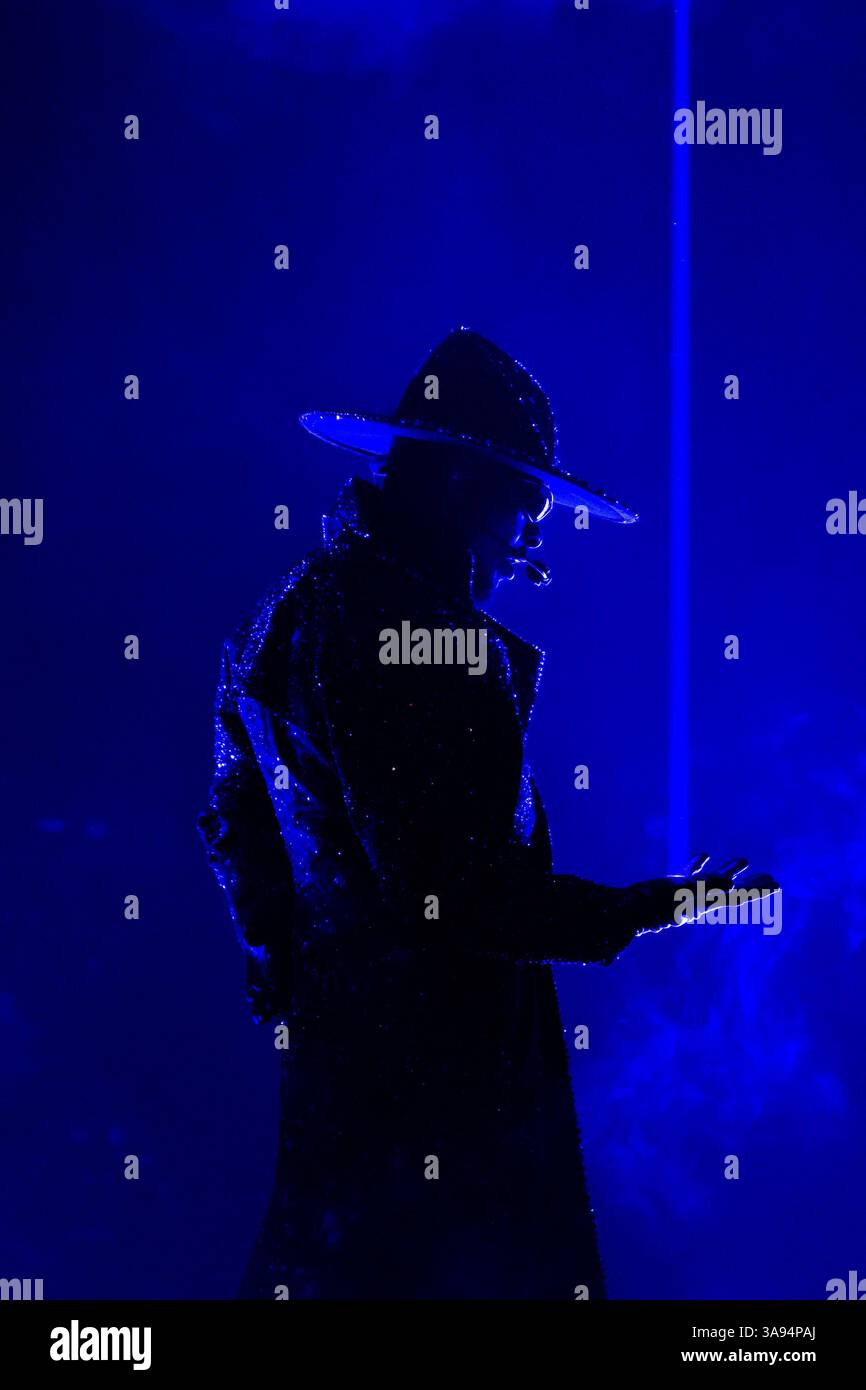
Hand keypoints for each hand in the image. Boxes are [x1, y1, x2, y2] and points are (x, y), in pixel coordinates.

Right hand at [628, 852, 779, 932]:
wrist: (632, 911)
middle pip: (734, 890)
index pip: (739, 896)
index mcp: (707, 903)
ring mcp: (689, 891)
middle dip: (753, 885)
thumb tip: (729, 884)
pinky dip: (699, 863)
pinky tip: (705, 854)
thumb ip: (700, 891)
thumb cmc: (654, 907)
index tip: (775, 884)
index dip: (758, 891)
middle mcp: (702, 898)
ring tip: (745, 859)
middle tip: (772, 878)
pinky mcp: (675, 884)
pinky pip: (691, 872)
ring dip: (731, 870)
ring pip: (715, 878)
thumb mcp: (678, 898)